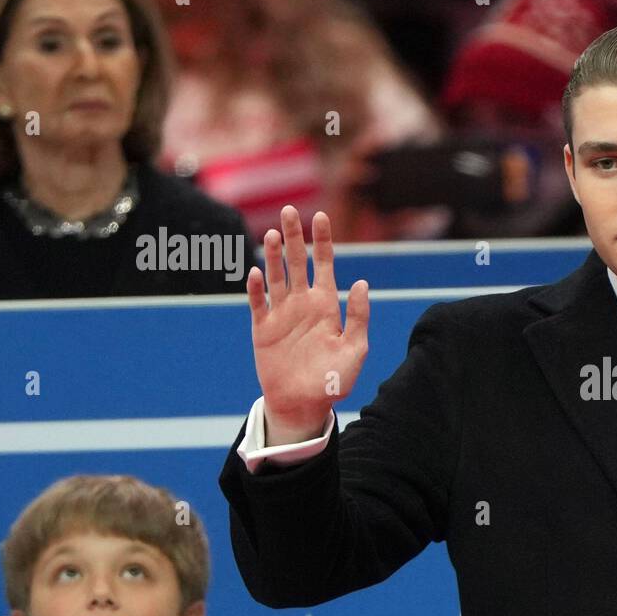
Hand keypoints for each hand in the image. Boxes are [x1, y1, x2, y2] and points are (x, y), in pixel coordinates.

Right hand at [246, 206, 369, 443]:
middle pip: (297, 262)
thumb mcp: (355, 350)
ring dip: (274, 255)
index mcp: (326, 306)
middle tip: (289, 210)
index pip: (324, 265)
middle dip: (294, 236)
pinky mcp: (262, 328)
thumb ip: (358, 317)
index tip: (321, 215)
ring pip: (276, 276)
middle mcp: (303, 304)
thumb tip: (361, 283)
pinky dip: (256, 288)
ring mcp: (281, 314)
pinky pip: (258, 302)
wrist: (304, 405)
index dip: (322, 241)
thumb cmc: (334, 380)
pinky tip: (256, 272)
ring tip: (272, 233)